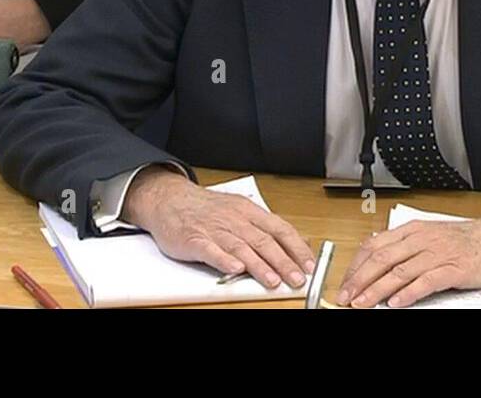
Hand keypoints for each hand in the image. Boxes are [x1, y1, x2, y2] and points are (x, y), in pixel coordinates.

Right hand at [120, 167, 314, 288]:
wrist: (170, 199)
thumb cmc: (207, 208)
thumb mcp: (239, 211)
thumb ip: (262, 228)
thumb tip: (293, 244)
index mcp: (249, 211)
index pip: (280, 229)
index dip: (297, 248)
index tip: (310, 264)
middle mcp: (235, 220)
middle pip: (264, 241)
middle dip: (283, 261)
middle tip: (297, 279)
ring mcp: (214, 230)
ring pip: (241, 248)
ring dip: (259, 265)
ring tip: (273, 281)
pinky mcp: (194, 240)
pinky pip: (210, 250)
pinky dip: (223, 260)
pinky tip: (235, 270)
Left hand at [335, 202, 480, 307]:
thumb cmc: (471, 240)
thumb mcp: (433, 236)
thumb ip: (408, 246)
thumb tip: (380, 258)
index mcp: (414, 230)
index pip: (374, 245)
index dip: (356, 265)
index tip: (345, 282)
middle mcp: (423, 239)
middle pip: (381, 259)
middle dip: (359, 280)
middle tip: (346, 297)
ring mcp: (439, 253)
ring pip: (399, 272)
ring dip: (377, 290)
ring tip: (362, 303)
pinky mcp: (455, 269)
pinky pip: (427, 281)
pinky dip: (409, 293)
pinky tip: (397, 303)